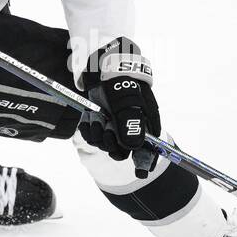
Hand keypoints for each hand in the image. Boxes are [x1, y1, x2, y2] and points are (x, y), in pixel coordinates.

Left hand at [80, 38, 160, 177]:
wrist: (101, 62)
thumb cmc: (119, 80)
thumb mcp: (126, 100)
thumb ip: (130, 123)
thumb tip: (134, 147)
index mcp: (144, 123)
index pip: (148, 149)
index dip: (144, 162)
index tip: (141, 173)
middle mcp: (130, 127)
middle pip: (122, 150)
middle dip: (111, 142)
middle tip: (106, 127)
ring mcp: (114, 126)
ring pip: (105, 144)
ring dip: (97, 132)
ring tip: (97, 116)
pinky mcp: (100, 122)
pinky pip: (92, 136)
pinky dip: (88, 128)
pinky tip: (89, 116)